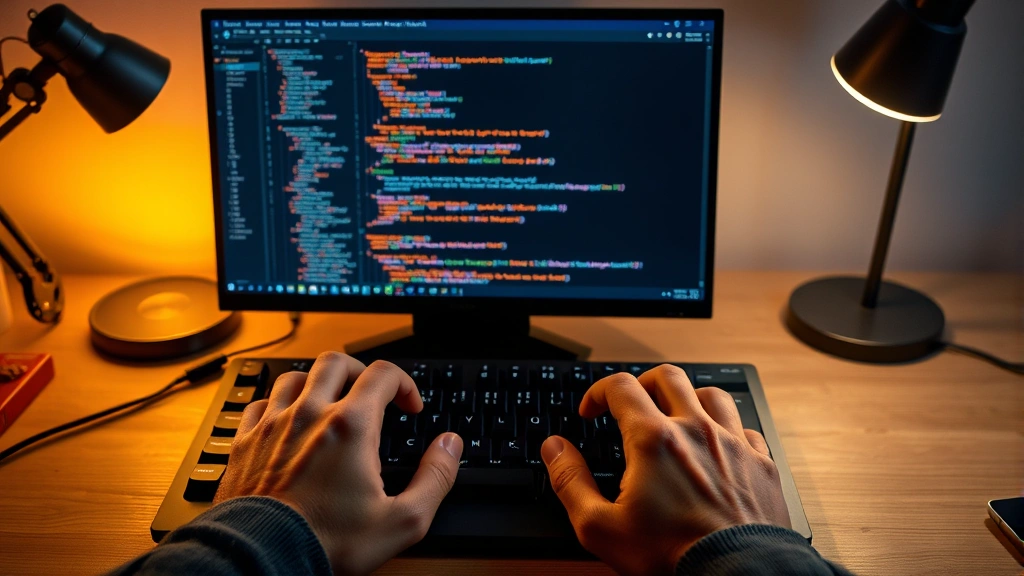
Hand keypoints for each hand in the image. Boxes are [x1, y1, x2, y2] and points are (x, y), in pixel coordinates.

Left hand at [214, 352, 463, 575]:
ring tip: (329, 401)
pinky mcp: (246, 442)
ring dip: (317, 382)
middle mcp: (310, 415)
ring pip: (295, 376)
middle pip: (336, 363)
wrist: (262, 559)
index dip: (404, 383)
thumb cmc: (327, 542)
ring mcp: (274, 425)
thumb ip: (435, 477)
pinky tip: (286, 421)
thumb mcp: (402, 520)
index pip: (383, 374)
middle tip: (371, 392)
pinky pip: (260, 403)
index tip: (409, 406)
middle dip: (360, 370)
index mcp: (351, 426)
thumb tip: (450, 445)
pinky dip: (277, 404)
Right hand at [541, 365, 788, 575]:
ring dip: (690, 398)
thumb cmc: (672, 555)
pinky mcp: (761, 464)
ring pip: (712, 394)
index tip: (591, 410)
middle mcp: (696, 430)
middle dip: (643, 383)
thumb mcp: (601, 527)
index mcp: (653, 439)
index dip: (598, 392)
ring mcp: (733, 444)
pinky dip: (729, 430)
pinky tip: (720, 447)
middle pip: (668, 377)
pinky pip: (746, 428)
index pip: (621, 387)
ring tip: (678, 415)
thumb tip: (554, 449)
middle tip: (632, 402)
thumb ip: (571, 482)